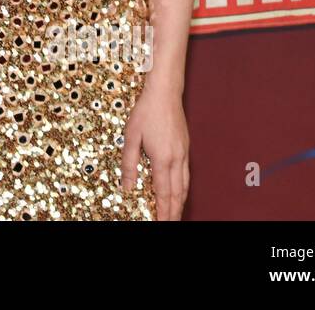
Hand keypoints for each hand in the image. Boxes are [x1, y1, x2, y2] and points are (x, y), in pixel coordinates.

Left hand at [121, 83, 188, 219]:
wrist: (165, 93)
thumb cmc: (145, 112)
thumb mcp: (131, 137)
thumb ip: (129, 163)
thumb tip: (127, 186)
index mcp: (162, 159)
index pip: (163, 192)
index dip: (162, 210)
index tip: (161, 221)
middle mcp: (176, 159)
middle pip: (178, 193)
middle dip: (174, 210)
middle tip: (170, 222)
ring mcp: (184, 153)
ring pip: (185, 184)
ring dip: (181, 201)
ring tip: (176, 213)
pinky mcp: (186, 147)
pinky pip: (187, 174)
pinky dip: (184, 188)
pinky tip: (181, 191)